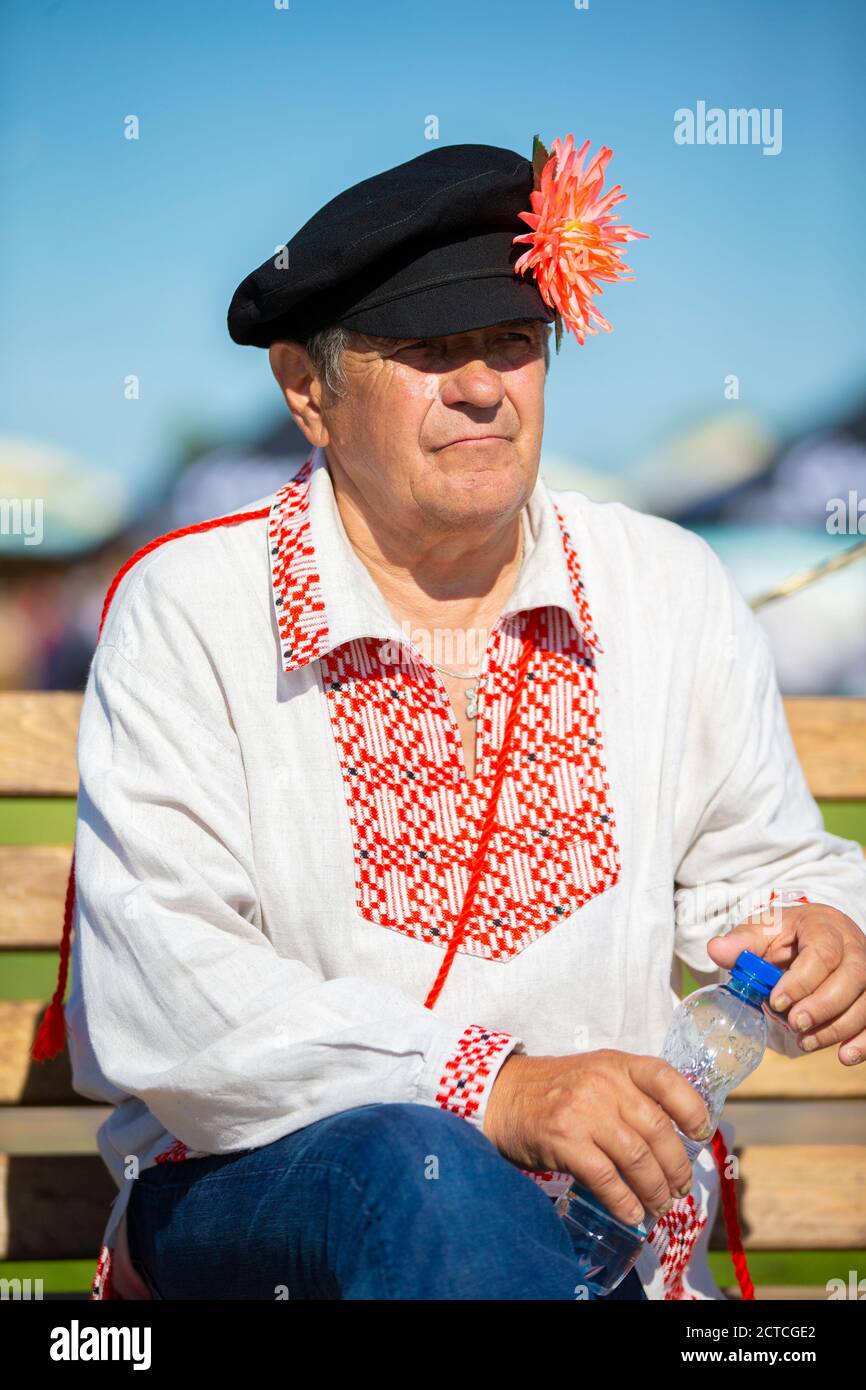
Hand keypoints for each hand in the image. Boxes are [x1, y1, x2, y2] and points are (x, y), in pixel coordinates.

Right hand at [483, 1049, 711, 1227]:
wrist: (503, 1096)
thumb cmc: (557, 1090)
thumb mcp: (596, 1075)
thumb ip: (630, 1094)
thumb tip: (675, 1136)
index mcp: (616, 1064)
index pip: (665, 1078)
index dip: (691, 1107)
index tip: (703, 1134)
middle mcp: (603, 1084)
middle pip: (657, 1129)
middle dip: (676, 1165)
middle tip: (682, 1187)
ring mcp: (583, 1112)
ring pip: (637, 1158)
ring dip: (655, 1188)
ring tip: (661, 1204)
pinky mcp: (565, 1140)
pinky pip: (605, 1178)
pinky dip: (623, 1201)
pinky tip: (632, 1213)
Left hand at [707, 903, 865, 1064]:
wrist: (811, 934)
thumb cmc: (786, 934)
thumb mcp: (762, 931)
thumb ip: (742, 942)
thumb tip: (717, 950)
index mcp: (824, 927)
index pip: (823, 952)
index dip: (802, 980)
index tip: (776, 1000)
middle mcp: (854, 948)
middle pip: (853, 978)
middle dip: (823, 1006)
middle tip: (794, 1023)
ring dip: (837, 1028)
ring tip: (805, 1041)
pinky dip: (863, 1042)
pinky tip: (844, 1056)